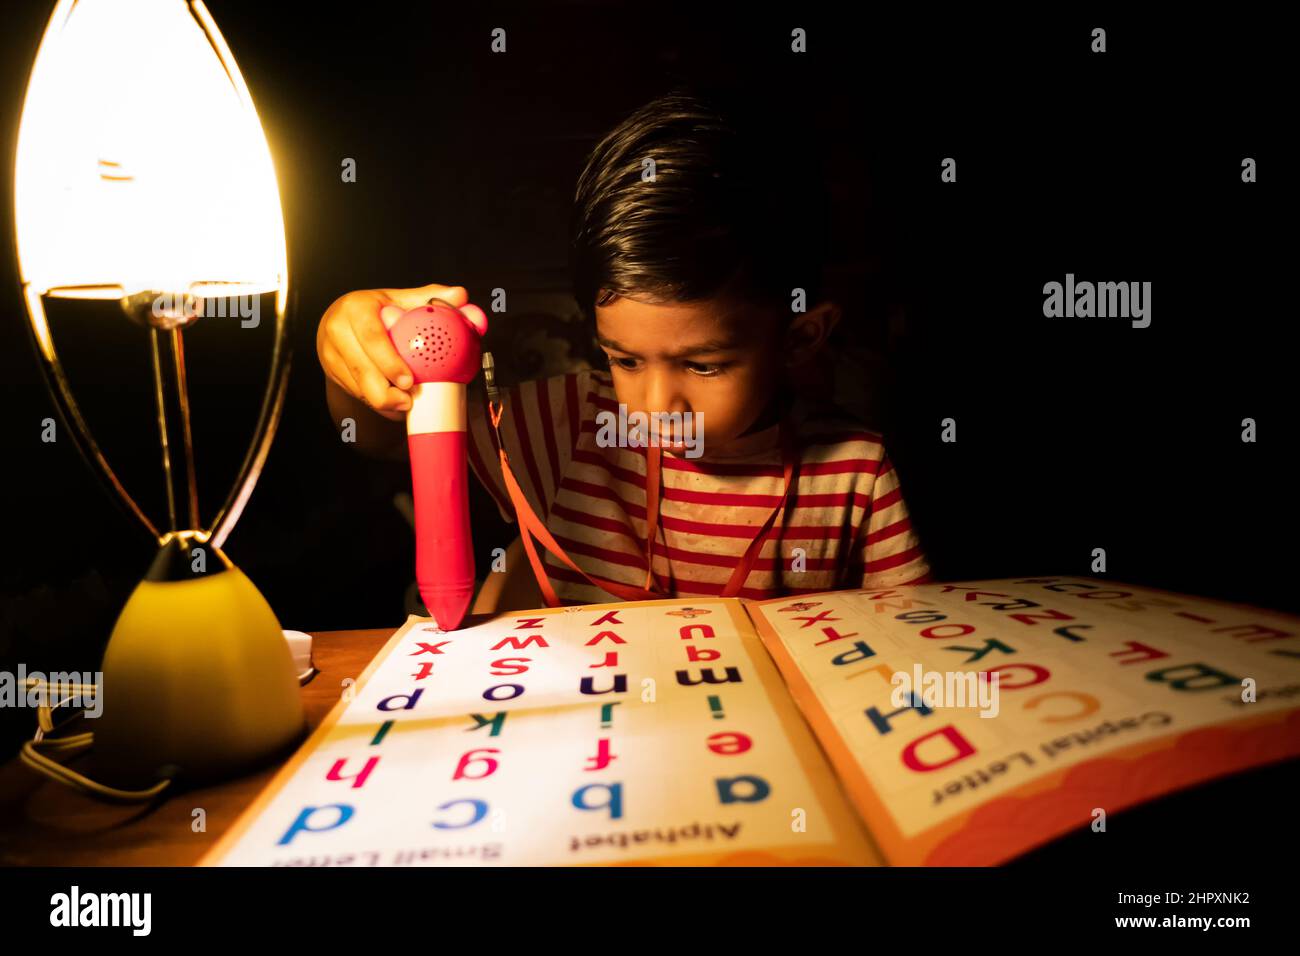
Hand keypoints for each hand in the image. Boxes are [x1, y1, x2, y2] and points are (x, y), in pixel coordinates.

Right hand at [317, 282, 469, 421]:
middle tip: (409, 401)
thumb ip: (429, 298)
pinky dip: (377, 404)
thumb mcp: (398, 299)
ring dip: (384, 401)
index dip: (389, 361)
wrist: (340, 320)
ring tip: (406, 405)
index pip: (372, 337)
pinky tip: (394, 406)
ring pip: (358, 387)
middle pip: (361, 369)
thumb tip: (460, 296)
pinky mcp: (331, 372)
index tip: (409, 380)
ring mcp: (330, 354)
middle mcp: (338, 330)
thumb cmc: (375, 310)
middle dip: (386, 392)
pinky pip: (356, 394)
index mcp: (356, 308)